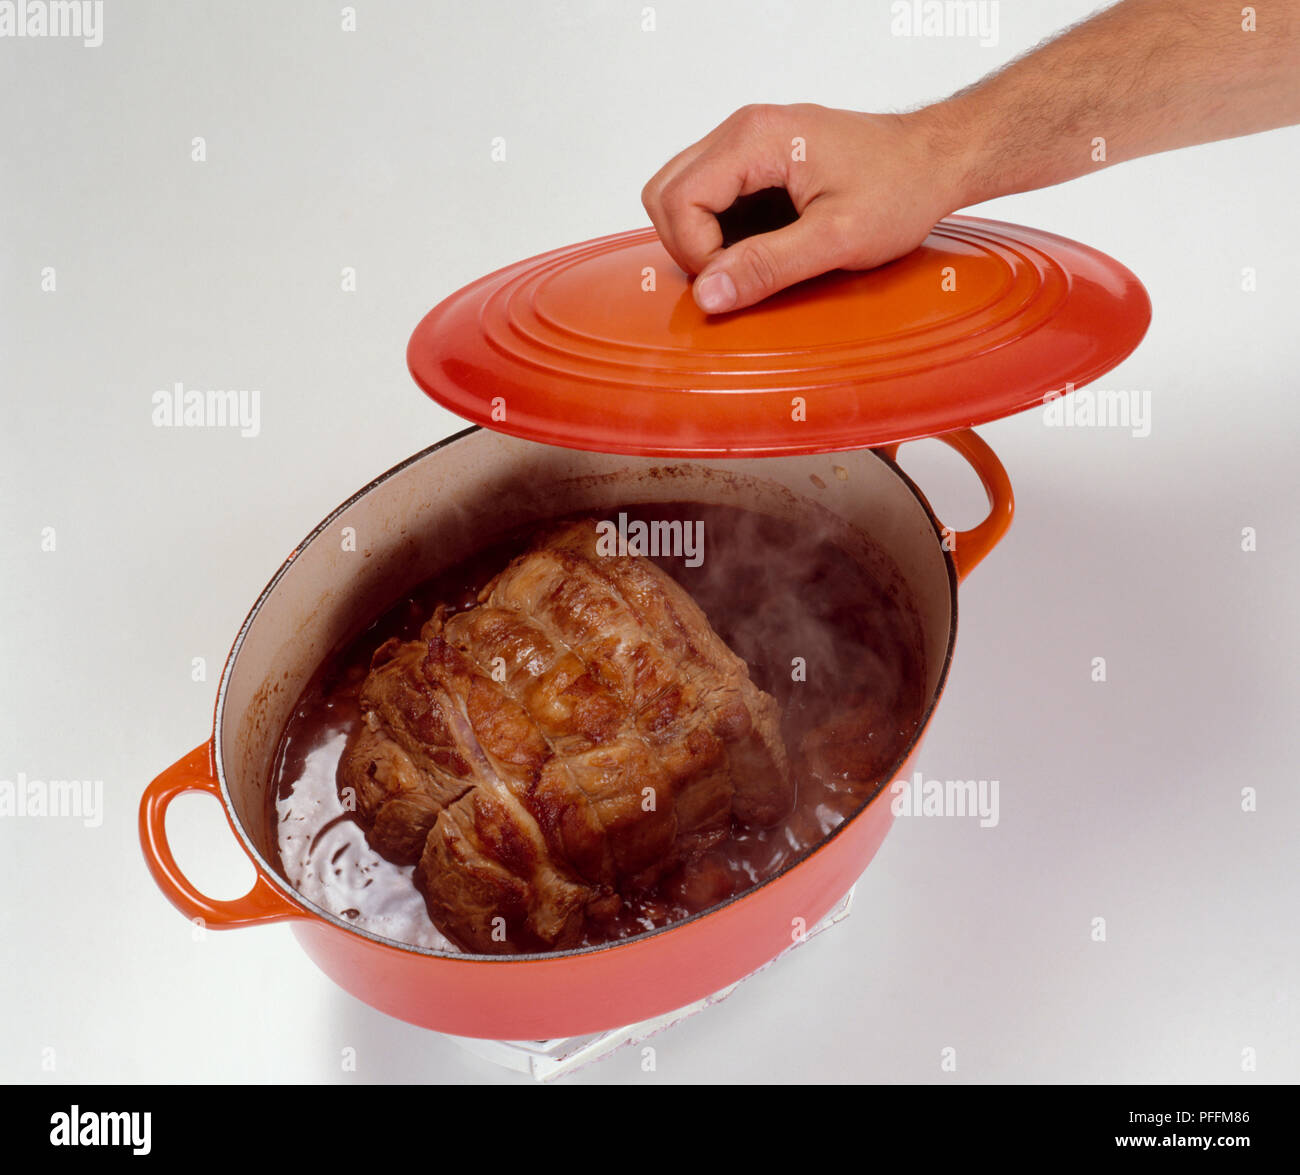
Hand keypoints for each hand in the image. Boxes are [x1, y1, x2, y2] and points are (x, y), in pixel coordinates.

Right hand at [641, 102, 967, 313]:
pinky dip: (718, 230)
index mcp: (755, 139)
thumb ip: (768, 265)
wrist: (937, 160)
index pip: (678, 200)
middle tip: (735, 275)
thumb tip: (709, 294)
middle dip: (687, 246)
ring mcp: (747, 142)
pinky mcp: (756, 159)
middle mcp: (742, 130)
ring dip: (699, 238)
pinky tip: (759, 246)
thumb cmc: (900, 188)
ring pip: (679, 193)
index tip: (737, 281)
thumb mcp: (837, 239)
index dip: (696, 254)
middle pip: (663, 192)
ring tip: (748, 261)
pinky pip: (708, 195)